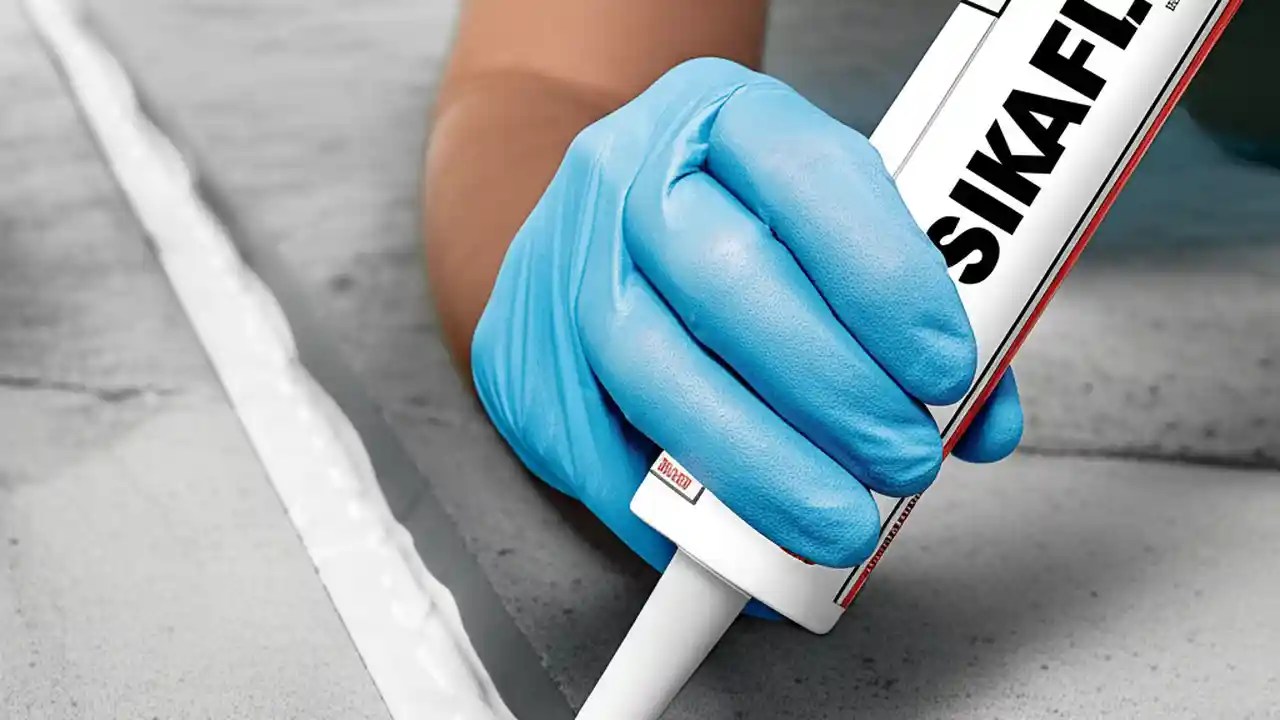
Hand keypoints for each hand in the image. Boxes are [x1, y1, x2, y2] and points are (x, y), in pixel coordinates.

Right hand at [472, 58, 1022, 577]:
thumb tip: (980, 418)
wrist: (594, 215)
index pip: (809, 174)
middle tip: (903, 459)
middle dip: (834, 392)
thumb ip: (905, 301)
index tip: (945, 370)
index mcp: (720, 115)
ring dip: (761, 466)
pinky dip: (671, 514)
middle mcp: (627, 177)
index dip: (885, 280)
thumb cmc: (731, 218)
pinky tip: (736, 538)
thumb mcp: (824, 214)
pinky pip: (595, 452)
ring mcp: (560, 265)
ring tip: (837, 518)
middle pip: (727, 281)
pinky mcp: (518, 356)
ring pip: (653, 372)